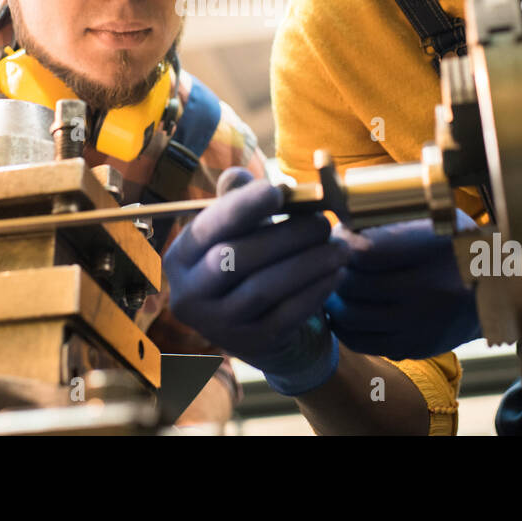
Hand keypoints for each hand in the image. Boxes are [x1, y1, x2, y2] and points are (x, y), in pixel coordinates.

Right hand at [165, 167, 348, 394]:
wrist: (253, 326)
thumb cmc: (246, 262)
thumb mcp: (235, 232)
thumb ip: (236, 201)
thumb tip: (238, 176)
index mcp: (181, 258)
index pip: (208, 228)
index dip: (242, 207)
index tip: (279, 190)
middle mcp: (189, 294)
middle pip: (237, 258)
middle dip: (286, 236)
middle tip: (324, 222)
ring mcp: (218, 325)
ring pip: (265, 288)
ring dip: (309, 263)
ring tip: (340, 246)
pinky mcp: (251, 344)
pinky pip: (287, 314)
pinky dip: (316, 291)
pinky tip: (336, 273)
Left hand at [324, 212, 480, 360]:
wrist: (498, 293)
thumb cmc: (459, 246)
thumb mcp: (439, 219)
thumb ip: (396, 220)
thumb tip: (344, 224)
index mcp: (432, 250)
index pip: (365, 252)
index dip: (342, 242)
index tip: (340, 235)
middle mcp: (428, 289)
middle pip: (354, 285)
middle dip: (333, 269)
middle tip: (330, 260)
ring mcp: (421, 323)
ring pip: (352, 316)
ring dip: (333, 299)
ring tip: (334, 284)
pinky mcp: (415, 347)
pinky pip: (363, 341)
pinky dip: (345, 326)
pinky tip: (345, 310)